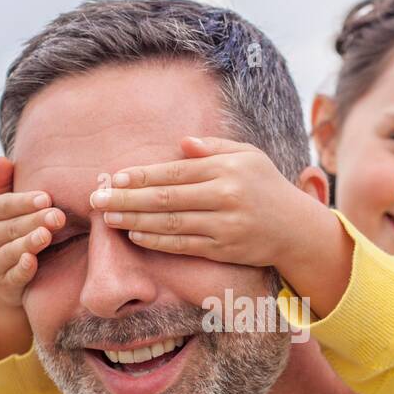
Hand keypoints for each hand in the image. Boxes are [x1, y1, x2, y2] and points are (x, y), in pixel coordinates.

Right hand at [0, 157, 64, 357]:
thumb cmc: (6, 232)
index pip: (3, 205)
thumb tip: (1, 159)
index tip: (46, 197)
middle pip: (10, 227)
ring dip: (29, 243)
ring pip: (10, 251)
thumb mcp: (1, 208)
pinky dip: (22, 269)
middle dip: (34, 220)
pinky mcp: (3, 284)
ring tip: (46, 235)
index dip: (23, 201)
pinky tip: (33, 262)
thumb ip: (2, 184)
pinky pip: (12, 276)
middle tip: (58, 216)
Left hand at [88, 136, 319, 268]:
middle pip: (166, 198)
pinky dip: (156, 241)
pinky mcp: (224, 249)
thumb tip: (180, 143)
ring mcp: (224, 225)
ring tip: (109, 218)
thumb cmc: (266, 186)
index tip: (114, 178)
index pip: (175, 171)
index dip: (142, 176)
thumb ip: (214, 147)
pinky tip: (135, 236)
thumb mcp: (248, 156)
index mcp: (227, 168)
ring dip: (135, 222)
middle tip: (97, 199)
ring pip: (170, 224)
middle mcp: (225, 196)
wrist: (296, 228)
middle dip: (127, 200)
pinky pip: (183, 245)